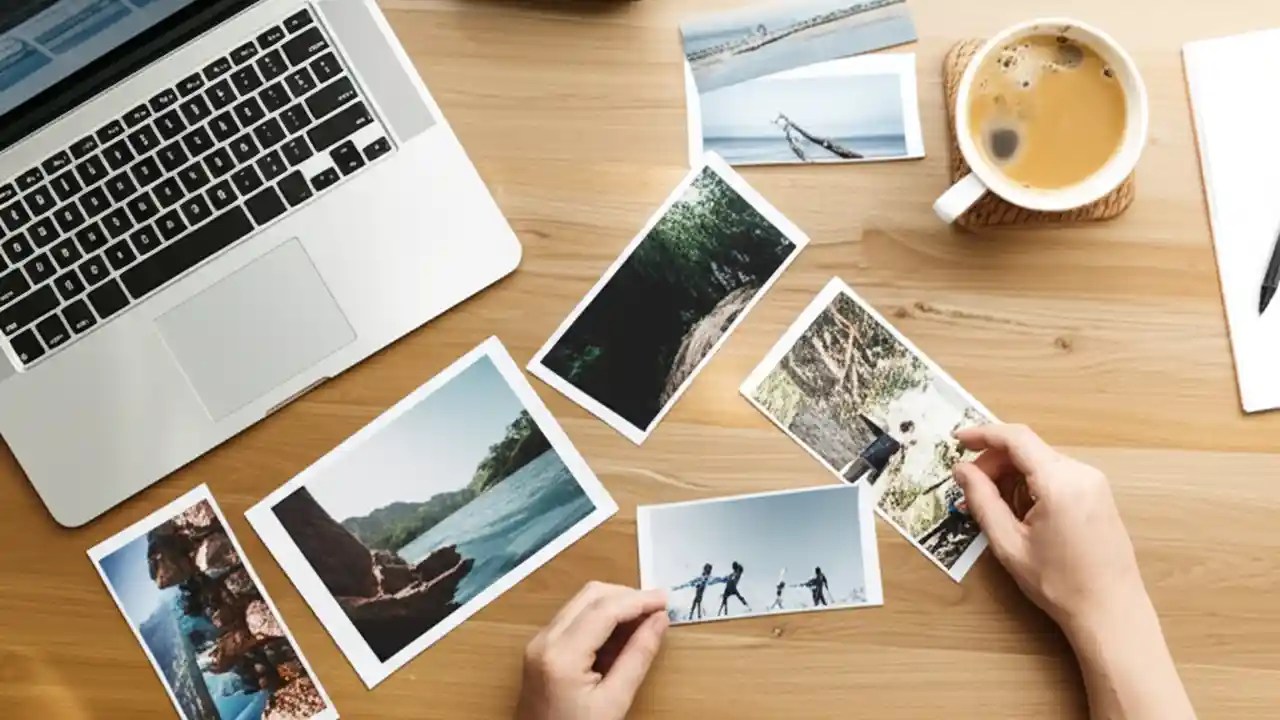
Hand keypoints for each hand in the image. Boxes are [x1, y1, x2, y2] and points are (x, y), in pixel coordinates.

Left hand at [517, 583, 668, 719]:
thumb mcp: (614, 702)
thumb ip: (638, 657)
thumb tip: (660, 620)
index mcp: (561, 656)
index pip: (604, 610)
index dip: (638, 600)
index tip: (666, 600)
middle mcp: (544, 640)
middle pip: (590, 596)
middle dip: (627, 596)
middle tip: (658, 608)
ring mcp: (538, 642)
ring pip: (580, 602)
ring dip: (613, 603)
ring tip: (644, 618)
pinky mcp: (539, 647)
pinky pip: (572, 617)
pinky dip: (599, 615)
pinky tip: (620, 630)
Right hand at [952, 424, 1145, 633]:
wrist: (1111, 611)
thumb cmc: (1059, 583)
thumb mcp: (1009, 544)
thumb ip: (982, 500)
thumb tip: (962, 469)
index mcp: (1059, 482)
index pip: (1016, 438)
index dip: (983, 434)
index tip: (956, 440)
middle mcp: (1081, 473)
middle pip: (1027, 449)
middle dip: (994, 463)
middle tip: (969, 490)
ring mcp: (1094, 483)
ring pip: (1040, 462)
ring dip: (1011, 475)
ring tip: (992, 508)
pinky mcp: (1098, 495)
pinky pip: (1056, 475)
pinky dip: (1031, 484)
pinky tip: (1019, 512)